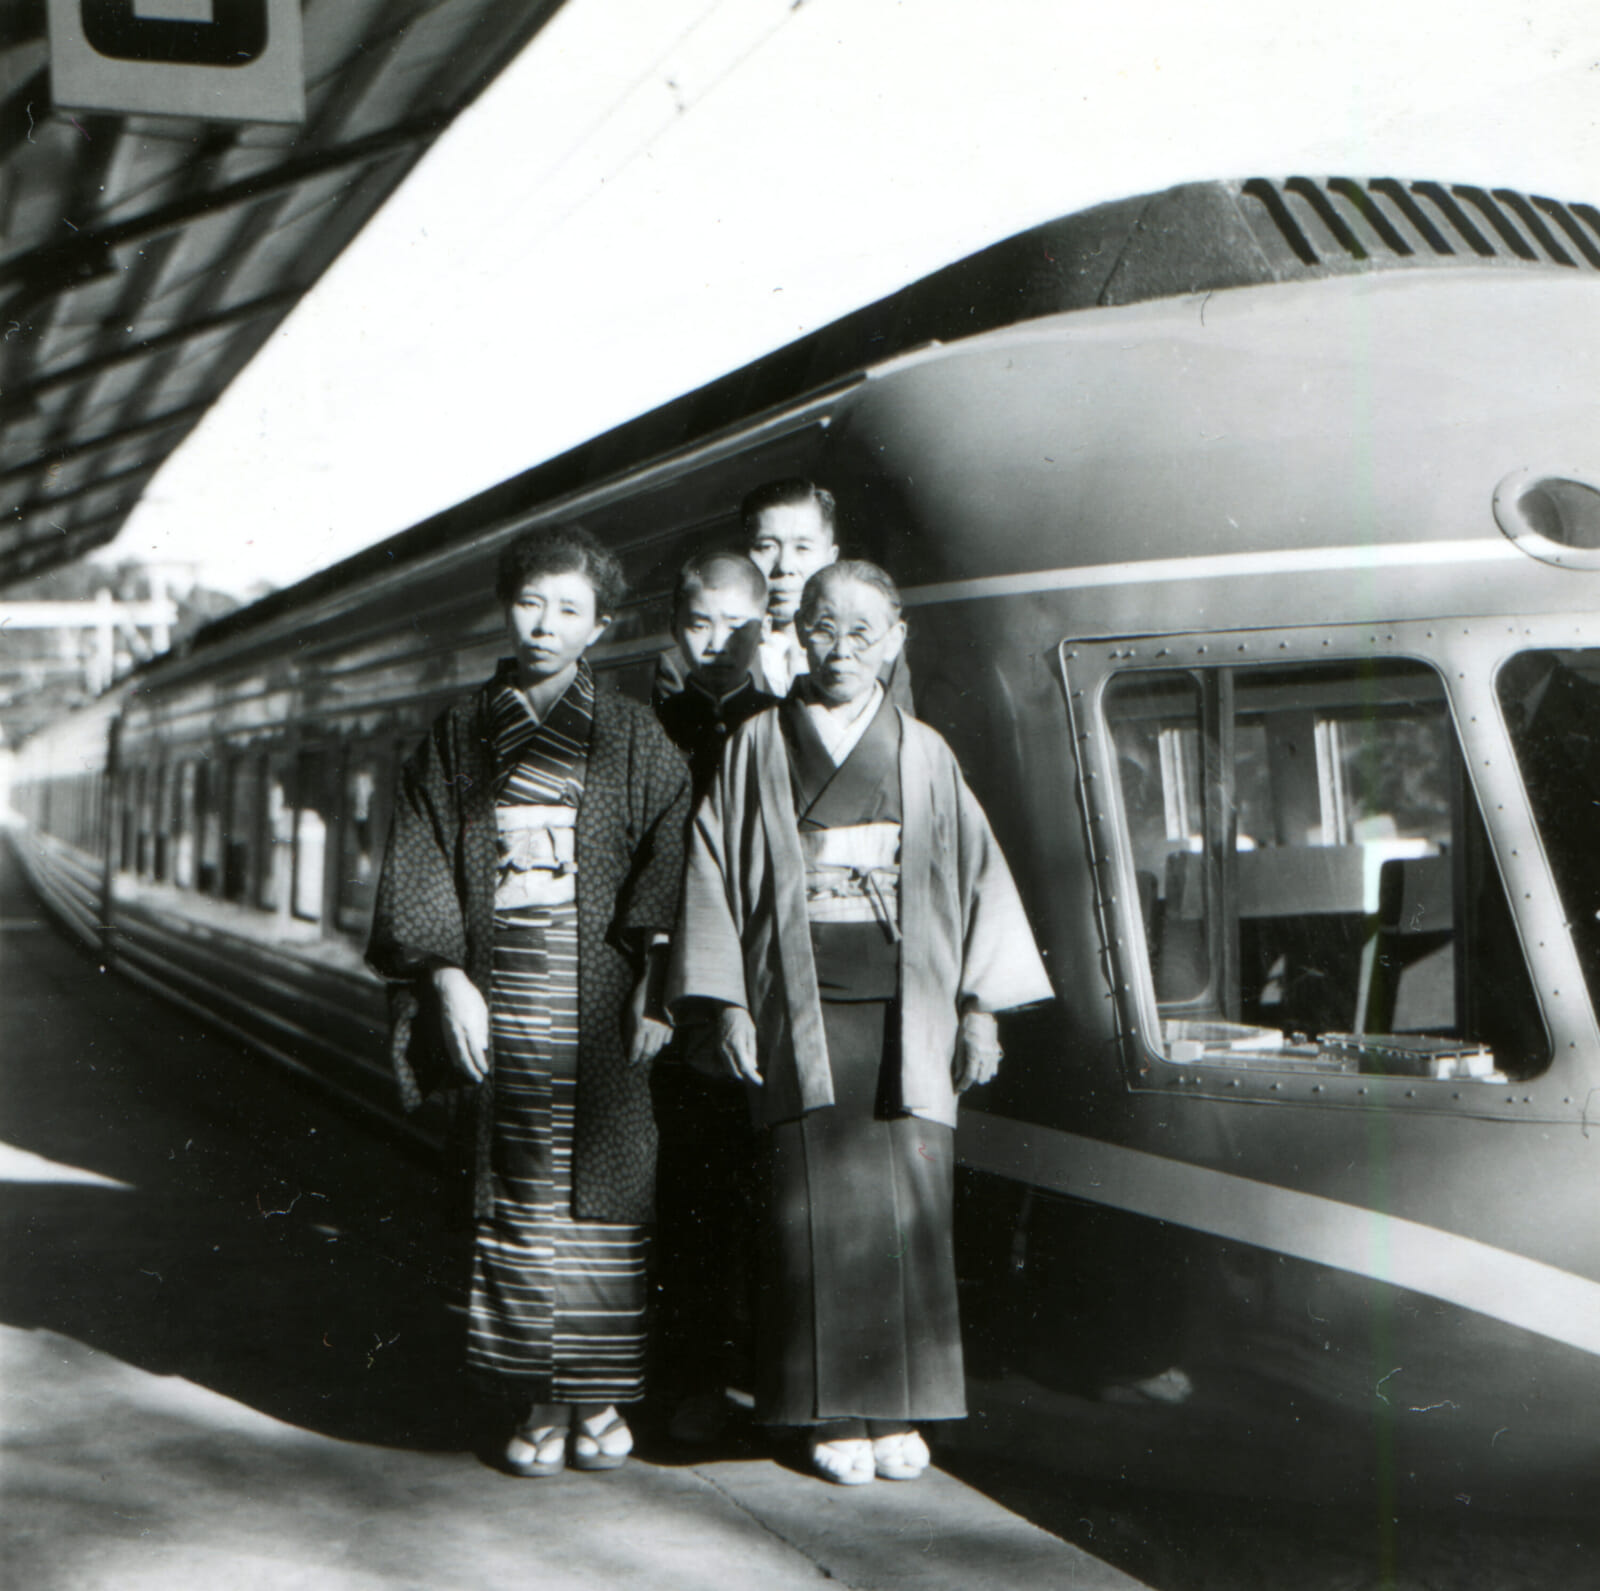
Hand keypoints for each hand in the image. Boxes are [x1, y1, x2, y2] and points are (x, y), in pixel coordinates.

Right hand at [431, 967, 488, 1082]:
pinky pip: (449, 1048)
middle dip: (470, 1070)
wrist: (449, 986)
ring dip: (462, 1066)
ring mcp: (449, 1031)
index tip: (485, 1071)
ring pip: (454, 1054)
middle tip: (477, 1079)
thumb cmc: (469, 996)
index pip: (475, 1050)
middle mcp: (458, 1031)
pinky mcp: (444, 1030)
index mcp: (469, 1026)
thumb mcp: (481, 1010)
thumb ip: (482, 1029)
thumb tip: (483, 1047)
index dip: (479, 1062)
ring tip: (470, 1074)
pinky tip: (458, 1063)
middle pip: (462, 1056)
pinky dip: (455, 1058)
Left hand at [626, 967, 672, 1065]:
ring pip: (658, 1047)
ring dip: (651, 1052)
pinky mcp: (671, 1024)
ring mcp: (664, 1027)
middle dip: (643, 1058)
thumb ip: (629, 1030)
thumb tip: (628, 1045)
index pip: (636, 1049)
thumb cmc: (640, 996)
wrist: (657, 983)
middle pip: (649, 1051)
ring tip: (646, 1054)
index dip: (633, 1057)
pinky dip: (661, 1044)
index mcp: (641, 1026)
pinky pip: (667, 1040)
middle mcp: (653, 1029)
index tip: (630, 1062)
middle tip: (638, 1060)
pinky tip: (656, 1043)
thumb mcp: (629, 1012)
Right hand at [716, 1005, 761, 1084]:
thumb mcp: (752, 1033)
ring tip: (750, 1070)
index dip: (752, 1077)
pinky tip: (740, 1062)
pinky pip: (724, 1063)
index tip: (760, 1082)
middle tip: (756, 1078)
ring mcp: (719, 1049)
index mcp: (736, 1044)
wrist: (727, 1010)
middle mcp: (726, 1049)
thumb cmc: (742, 1020)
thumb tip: (753, 1067)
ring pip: (728, 1069)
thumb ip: (752, 1051)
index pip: (744, 1067)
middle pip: (734, 1072)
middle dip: (745, 1077)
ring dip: (739, 1072)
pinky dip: (732, 1067)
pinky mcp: (717, 1048)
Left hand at [953, 1009, 1001, 1091]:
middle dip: (971, 1081)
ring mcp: (993, 1053)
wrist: (980, 1013)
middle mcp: (986, 1056)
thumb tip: (957, 1076)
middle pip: (981, 1077)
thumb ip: (959, 1061)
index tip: (958, 1089)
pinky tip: (982, 1068)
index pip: (970, 1076)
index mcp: (975, 1054)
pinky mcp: (996, 1050)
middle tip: (962, 1080)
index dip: (964, 1085)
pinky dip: (988, 1070)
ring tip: (971, 1073)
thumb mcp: (959, 1043)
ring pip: (989, 1074)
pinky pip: (994, 1066)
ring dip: (980, 1076)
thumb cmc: (966, 1027)